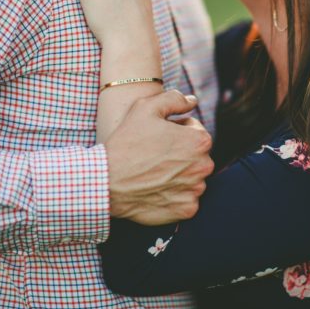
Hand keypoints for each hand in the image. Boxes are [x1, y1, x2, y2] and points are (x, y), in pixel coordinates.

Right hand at [105, 90, 214, 224]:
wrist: (105, 182)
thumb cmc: (126, 143)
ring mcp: (196, 189)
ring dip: (178, 174)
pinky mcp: (187, 209)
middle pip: (195, 154)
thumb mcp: (146, 108)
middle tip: (153, 155)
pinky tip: (156, 189)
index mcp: (200, 140)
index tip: (156, 137)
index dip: (174, 130)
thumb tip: (192, 101)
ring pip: (191, 177)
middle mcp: (204, 166)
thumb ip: (175, 99)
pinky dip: (174, 195)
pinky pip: (186, 199)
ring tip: (153, 173)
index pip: (193, 130)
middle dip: (179, 152)